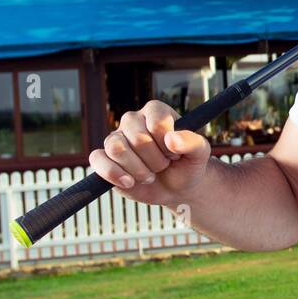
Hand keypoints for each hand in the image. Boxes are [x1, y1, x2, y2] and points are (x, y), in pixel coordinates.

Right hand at [88, 100, 211, 206]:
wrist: (176, 187)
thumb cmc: (187, 164)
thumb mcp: (200, 153)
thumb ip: (193, 142)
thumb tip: (172, 139)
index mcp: (155, 112)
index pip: (157, 123)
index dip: (169, 144)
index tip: (176, 153)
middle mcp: (133, 120)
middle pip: (138, 139)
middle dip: (157, 160)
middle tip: (164, 165)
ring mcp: (116, 138)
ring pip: (117, 149)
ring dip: (139, 170)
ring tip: (151, 175)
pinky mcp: (103, 158)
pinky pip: (97, 160)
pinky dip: (115, 174)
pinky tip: (130, 182)